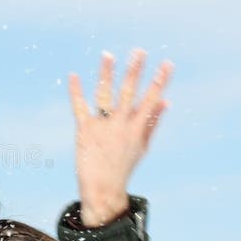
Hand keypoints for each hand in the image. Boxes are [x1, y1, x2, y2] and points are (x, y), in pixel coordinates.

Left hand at [68, 48, 172, 226]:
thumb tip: (167, 100)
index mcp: (138, 128)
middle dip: (135, 72)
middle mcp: (122, 125)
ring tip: (108, 54)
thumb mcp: (143, 145)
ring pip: (105, 95)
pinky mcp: (85, 130)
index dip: (160, 81)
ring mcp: (103, 127)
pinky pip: (80, 107)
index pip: (152, 100)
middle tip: (139, 51)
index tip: (167, 63)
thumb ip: (154, 121)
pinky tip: (73, 75)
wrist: (103, 188)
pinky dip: (76, 91)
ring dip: (106, 74)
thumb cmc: (124, 165)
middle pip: (129, 93)